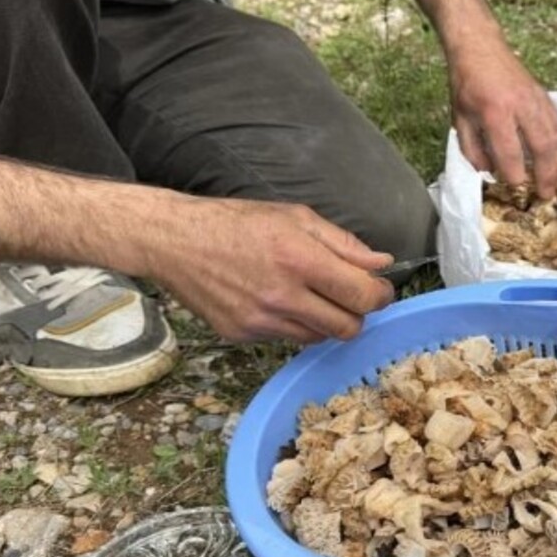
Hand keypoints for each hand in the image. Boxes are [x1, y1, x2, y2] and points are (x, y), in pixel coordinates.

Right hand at [149, 199, 395, 342]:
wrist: (175, 241)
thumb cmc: (238, 222)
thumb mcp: (297, 217)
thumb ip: (344, 244)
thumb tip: (381, 263)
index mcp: (300, 260)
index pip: (363, 296)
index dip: (381, 295)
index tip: (380, 289)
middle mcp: (282, 296)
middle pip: (348, 327)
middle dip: (358, 314)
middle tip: (350, 296)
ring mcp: (261, 320)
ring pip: (320, 337)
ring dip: (327, 321)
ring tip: (312, 295)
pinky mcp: (243, 335)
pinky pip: (288, 339)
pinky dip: (296, 324)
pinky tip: (281, 301)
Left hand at [447, 41, 556, 197]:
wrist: (480, 48)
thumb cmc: (467, 85)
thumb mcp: (460, 119)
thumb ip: (472, 149)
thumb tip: (490, 173)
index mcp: (494, 113)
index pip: (509, 152)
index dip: (514, 174)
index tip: (515, 186)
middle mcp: (520, 106)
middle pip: (541, 147)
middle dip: (546, 175)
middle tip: (546, 195)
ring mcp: (536, 100)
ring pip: (556, 137)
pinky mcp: (545, 97)